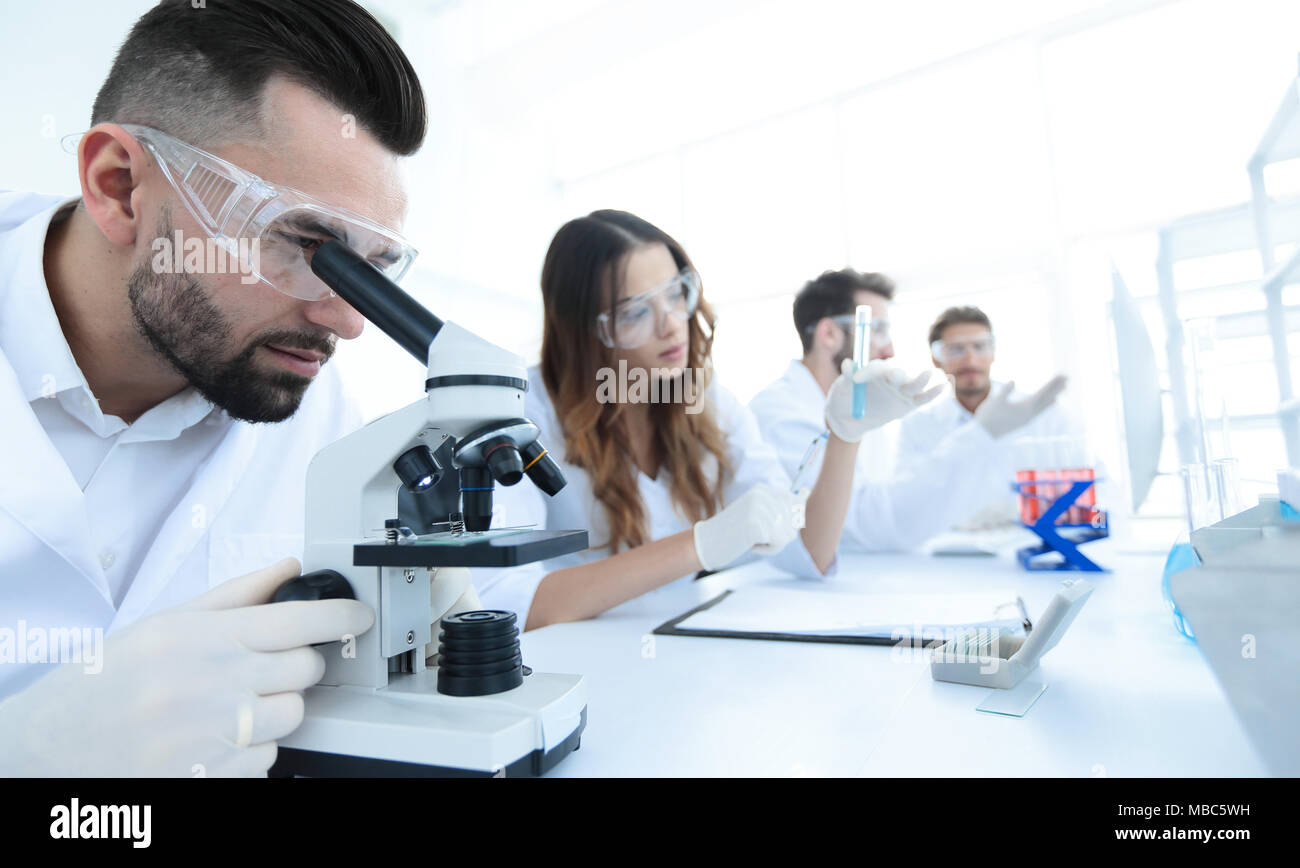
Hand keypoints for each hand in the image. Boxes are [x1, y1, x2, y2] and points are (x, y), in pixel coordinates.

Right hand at [0, 558, 373, 776]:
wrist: (50, 747)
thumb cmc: (104, 683)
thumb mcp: (164, 624)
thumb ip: (235, 595)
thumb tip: (289, 568)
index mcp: (199, 639)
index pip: (296, 621)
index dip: (340, 616)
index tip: (358, 616)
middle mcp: (210, 686)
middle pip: (304, 671)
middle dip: (295, 667)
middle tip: (261, 668)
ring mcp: (212, 737)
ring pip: (292, 717)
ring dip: (275, 711)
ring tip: (229, 706)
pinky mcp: (212, 778)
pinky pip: (267, 759)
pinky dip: (252, 750)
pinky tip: (214, 739)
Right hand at [693, 483, 802, 570]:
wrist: (708, 542)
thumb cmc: (734, 532)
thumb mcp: (760, 515)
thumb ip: (783, 506)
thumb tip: (807, 491)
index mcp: (762, 489)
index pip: (794, 502)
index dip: (789, 519)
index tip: (769, 526)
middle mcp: (762, 495)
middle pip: (794, 521)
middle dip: (781, 534)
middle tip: (757, 536)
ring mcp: (759, 508)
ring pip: (788, 534)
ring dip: (774, 543)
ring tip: (753, 540)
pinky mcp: (757, 524)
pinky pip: (779, 543)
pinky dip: (767, 549)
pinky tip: (751, 545)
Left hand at [825, 358, 943, 442]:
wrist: (848, 418)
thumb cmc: (843, 397)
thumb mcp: (841, 387)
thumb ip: (847, 376)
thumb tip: (847, 364)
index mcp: (874, 371)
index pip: (877, 367)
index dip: (868, 371)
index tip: (856, 379)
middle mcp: (890, 378)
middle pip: (897, 374)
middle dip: (897, 375)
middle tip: (894, 376)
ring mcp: (901, 390)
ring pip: (913, 384)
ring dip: (919, 379)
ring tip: (927, 374)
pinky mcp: (909, 404)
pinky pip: (923, 398)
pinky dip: (933, 393)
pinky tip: (943, 385)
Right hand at [975, 376, 1066, 438]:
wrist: (983, 436)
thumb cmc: (988, 416)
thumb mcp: (996, 400)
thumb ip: (1006, 391)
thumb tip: (1014, 381)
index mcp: (1026, 407)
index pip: (1044, 392)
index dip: (1053, 383)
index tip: (1063, 376)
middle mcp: (1029, 414)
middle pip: (1047, 399)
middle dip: (1056, 388)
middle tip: (1067, 379)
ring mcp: (1025, 420)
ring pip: (1042, 407)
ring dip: (1051, 399)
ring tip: (1058, 395)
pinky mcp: (1020, 423)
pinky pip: (1036, 413)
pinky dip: (1042, 408)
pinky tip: (1041, 407)